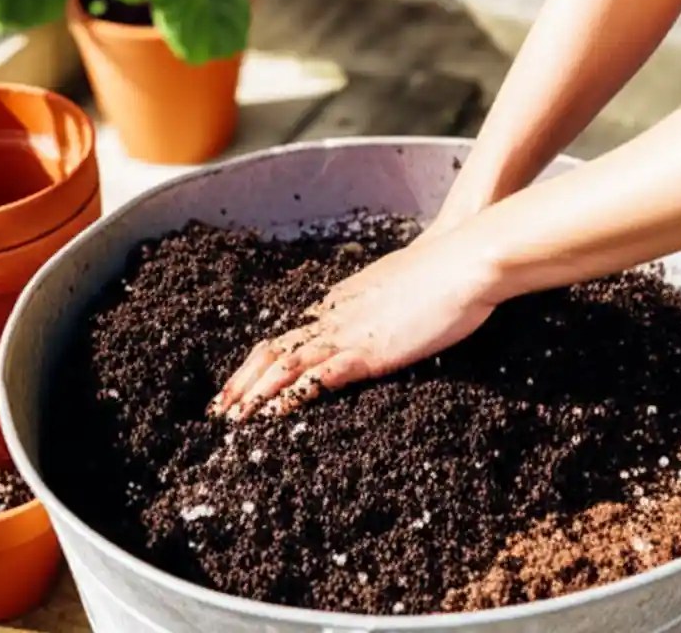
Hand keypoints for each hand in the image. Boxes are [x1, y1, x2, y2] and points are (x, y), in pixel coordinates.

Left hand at [208, 233, 497, 420]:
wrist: (463, 259)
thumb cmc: (442, 272)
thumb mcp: (398, 288)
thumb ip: (378, 304)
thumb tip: (376, 315)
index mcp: (339, 302)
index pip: (287, 335)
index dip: (258, 362)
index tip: (239, 384)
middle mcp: (333, 316)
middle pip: (272, 350)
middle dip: (241, 382)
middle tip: (217, 411)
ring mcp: (348, 334)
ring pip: (284, 366)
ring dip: (253, 394)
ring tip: (232, 419)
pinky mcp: (368, 351)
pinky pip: (318, 377)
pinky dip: (289, 397)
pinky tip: (272, 415)